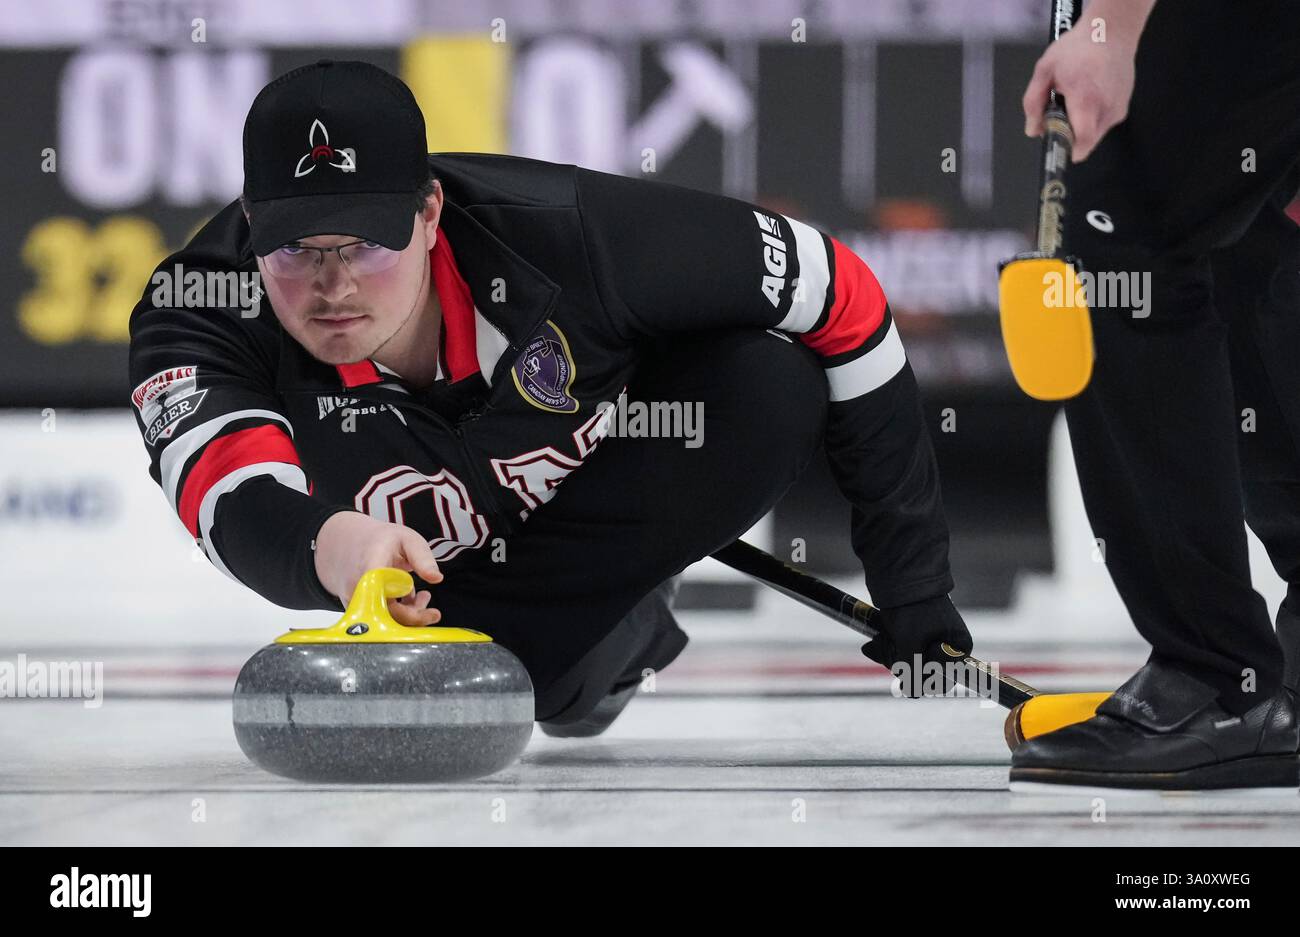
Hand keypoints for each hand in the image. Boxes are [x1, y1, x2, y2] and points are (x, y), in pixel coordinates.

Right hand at [313, 511, 443, 625]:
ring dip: (408, 615)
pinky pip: (379, 618)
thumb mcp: (407, 539)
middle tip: (434, 613)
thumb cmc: (379, 541)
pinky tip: (408, 600)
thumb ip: (422, 557)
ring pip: (384, 620)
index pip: (385, 594)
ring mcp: (355, 601)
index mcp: (371, 568)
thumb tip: (436, 578)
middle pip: (386, 615)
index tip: (425, 599)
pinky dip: (398, 613)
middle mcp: (358, 588)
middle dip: (414, 617)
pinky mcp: (357, 609)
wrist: (348, 542)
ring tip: (423, 597)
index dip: (405, 608)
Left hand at [860, 593, 972, 696]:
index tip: (907, 665)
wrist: (898, 578)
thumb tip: (910, 693)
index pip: (941, 681)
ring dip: (890, 653)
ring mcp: (928, 641)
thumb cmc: (912, 611)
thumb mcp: (911, 645)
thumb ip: (912, 672)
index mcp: (958, 649)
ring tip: (882, 637)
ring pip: (906, 664)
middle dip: (899, 662)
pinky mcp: (911, 635)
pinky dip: (887, 647)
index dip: (920, 678)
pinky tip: (878, 638)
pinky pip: (899, 652)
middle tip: (890, 644)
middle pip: (921, 674)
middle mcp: (946, 647)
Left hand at [1022, 11, 1140, 161]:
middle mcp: (1106, 107)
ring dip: (1081, 127)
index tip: (1057, 148)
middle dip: (1070, 137)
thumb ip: (1034, 103)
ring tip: (1075, 101)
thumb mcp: (1045, 70)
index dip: (1068, 150)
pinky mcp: (1123, 107)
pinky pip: (1103, 124)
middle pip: (1086, 142)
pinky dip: (1091, 118)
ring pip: (1095, 135)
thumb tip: (1033, 129)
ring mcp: (1118, 108)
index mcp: (1086, 99)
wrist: (1110, 32)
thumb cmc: (1079, 48)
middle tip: (1061, 116)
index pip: (1082, 140)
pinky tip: (1087, 97)